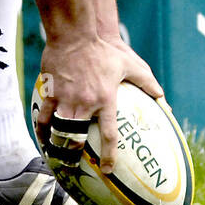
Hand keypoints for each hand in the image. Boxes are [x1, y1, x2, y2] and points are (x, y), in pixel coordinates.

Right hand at [36, 37, 162, 172]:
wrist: (75, 35)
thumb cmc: (103, 49)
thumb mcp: (129, 64)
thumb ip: (146, 82)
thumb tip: (162, 96)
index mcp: (105, 100)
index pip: (109, 134)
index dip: (109, 155)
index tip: (107, 169)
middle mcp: (85, 104)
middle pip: (77, 138)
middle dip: (74, 156)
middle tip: (74, 167)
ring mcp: (66, 99)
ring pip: (59, 131)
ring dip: (57, 146)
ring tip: (56, 157)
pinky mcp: (51, 92)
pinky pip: (44, 116)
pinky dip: (42, 129)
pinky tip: (42, 137)